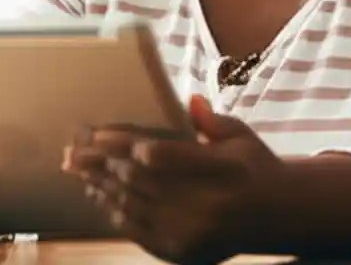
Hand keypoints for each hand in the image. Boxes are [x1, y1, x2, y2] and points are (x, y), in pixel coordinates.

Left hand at [62, 95, 283, 263]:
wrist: (278, 216)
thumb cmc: (255, 167)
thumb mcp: (242, 137)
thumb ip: (214, 122)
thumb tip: (190, 101)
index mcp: (224, 171)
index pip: (163, 155)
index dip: (125, 144)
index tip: (97, 134)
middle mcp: (207, 206)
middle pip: (139, 181)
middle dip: (100, 164)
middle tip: (72, 152)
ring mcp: (193, 234)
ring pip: (133, 205)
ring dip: (101, 186)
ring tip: (78, 171)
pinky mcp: (183, 252)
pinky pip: (138, 230)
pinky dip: (115, 212)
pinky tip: (100, 196)